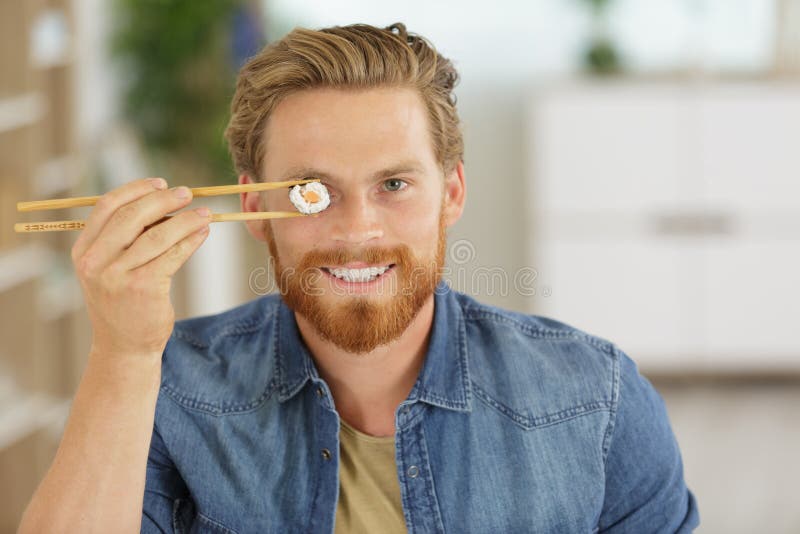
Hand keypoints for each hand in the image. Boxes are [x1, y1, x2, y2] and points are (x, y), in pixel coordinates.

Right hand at [71, 178, 210, 356]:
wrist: (124, 347)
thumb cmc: (123, 302)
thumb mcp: (110, 268)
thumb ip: (125, 237)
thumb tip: (163, 201)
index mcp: (83, 251)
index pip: (106, 206)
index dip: (136, 189)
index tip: (160, 183)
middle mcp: (95, 262)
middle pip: (132, 216)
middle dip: (163, 200)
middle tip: (187, 193)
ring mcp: (118, 276)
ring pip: (157, 235)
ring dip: (185, 220)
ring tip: (204, 214)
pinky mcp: (143, 289)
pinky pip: (172, 255)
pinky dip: (190, 240)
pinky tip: (202, 233)